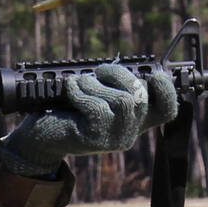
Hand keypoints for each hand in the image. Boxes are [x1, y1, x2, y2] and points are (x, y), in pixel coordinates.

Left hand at [0, 64, 178, 175]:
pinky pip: (98, 107)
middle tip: (99, 71)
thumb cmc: (67, 111)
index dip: (168, 90)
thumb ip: (115, 86)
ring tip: (81, 82)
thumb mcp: (96, 97)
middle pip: (142, 97)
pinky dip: (82, 91)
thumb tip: (131, 67)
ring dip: (98, 83)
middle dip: (120, 74)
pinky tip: (70, 88)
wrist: (40, 136)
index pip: (168, 110)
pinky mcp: (95, 139)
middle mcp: (129, 132)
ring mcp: (113, 138)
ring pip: (122, 100)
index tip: (153, 73)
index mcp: (134, 121)